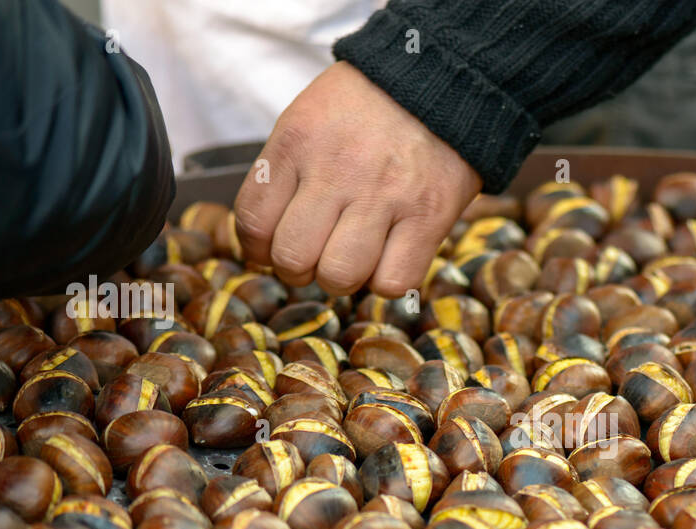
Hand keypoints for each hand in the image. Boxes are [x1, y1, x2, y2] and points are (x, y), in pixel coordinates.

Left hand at [233, 61, 481, 297]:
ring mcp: (384, 196)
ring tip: (352, 260)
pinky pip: (393, 281)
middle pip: (293, 258)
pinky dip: (386, 282)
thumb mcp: (309, 119)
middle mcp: (337, 170)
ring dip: (341, 280)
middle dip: (298, 270)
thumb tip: (266, 241)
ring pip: (340, 276)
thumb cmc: (369, 108)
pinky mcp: (428, 217)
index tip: (272, 250)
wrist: (442, 80)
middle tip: (315, 256)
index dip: (258, 250)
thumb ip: (284, 173)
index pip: (253, 221)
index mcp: (298, 142)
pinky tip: (389, 259)